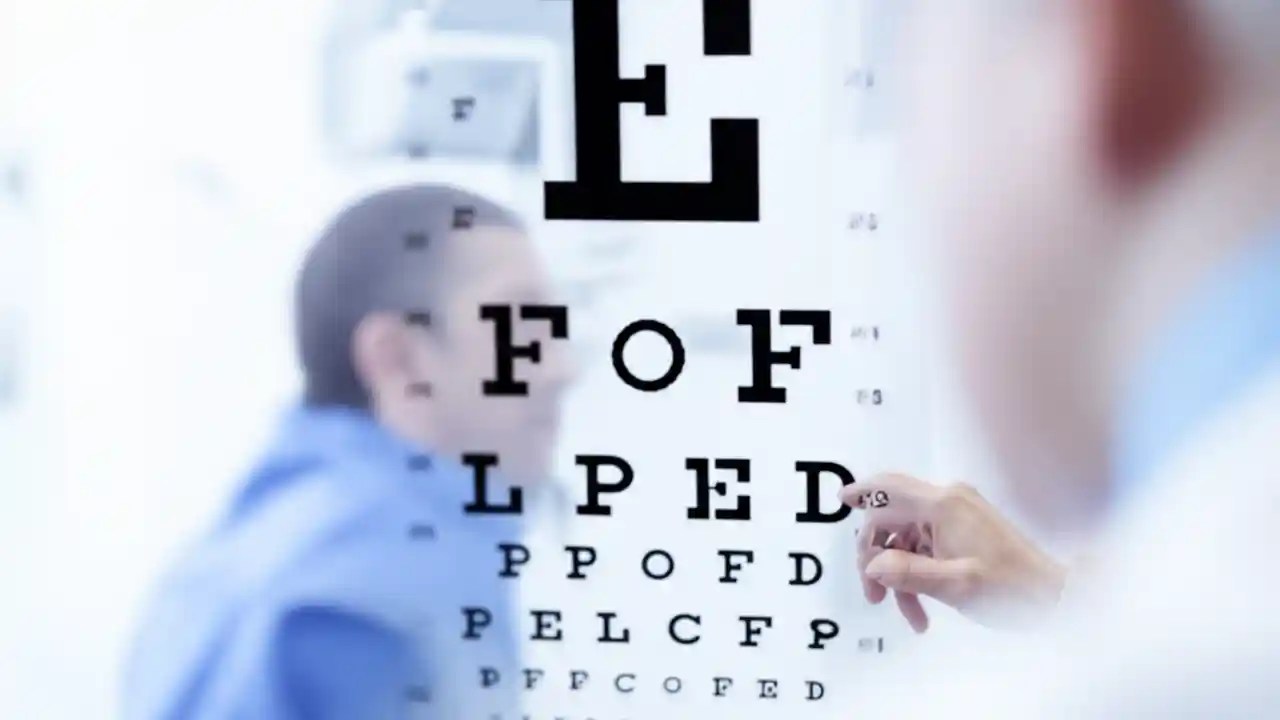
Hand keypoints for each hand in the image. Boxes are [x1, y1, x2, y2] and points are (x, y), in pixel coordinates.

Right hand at [839, 474, 1066, 632]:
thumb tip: (872, 565)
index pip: (890, 489)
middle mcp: (949, 502)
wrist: (1057, 598)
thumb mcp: (956, 585)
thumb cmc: (1014, 588)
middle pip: (892, 518)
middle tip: (873, 594)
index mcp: (945, 504)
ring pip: (907, 539)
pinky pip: (926, 547)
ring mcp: (958, 516)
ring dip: (900, 574)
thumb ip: (908, 573)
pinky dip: (918, 574)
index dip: (862, 493)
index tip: (840, 502)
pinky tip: (923, 607)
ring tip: (908, 613)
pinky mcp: (964, 531)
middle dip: (876, 556)